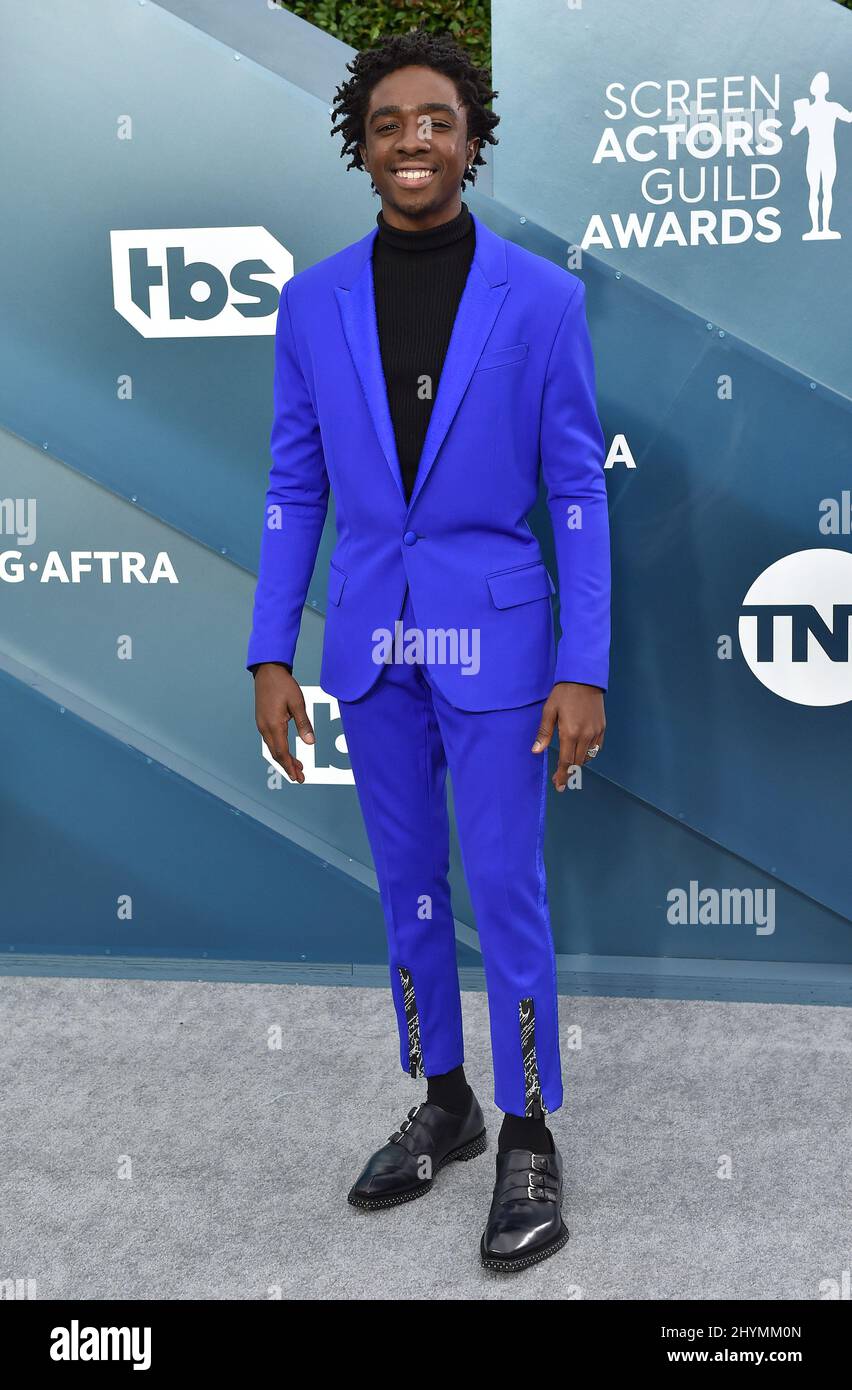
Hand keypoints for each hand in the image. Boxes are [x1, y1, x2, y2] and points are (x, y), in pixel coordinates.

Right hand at [254, 663, 314, 784]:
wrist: (267, 671)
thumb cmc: (283, 685)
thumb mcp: (298, 703)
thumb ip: (304, 724)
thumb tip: (311, 743)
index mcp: (274, 725)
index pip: (282, 752)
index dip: (290, 766)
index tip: (298, 777)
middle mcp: (265, 727)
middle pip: (276, 754)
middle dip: (288, 766)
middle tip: (300, 777)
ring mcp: (261, 724)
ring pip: (272, 748)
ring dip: (284, 758)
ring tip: (297, 766)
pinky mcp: (262, 720)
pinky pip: (270, 740)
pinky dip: (279, 749)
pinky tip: (286, 751)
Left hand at [531, 682, 605, 792]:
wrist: (584, 679)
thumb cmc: (563, 694)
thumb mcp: (549, 711)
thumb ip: (544, 733)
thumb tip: (536, 751)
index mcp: (570, 733)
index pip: (566, 761)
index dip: (562, 775)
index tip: (558, 786)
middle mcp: (585, 735)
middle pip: (577, 762)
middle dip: (568, 773)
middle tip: (560, 780)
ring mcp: (595, 732)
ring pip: (587, 757)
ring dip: (578, 764)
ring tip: (569, 766)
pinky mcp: (602, 728)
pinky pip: (596, 748)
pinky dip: (588, 754)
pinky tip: (580, 753)